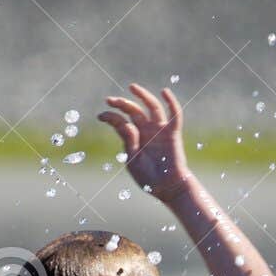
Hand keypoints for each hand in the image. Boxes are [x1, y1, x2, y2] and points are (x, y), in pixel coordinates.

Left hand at [98, 84, 189, 201]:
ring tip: (132, 87)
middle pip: (135, 111)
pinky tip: (164, 92)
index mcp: (135, 138)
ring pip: (152, 107)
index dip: (111, 117)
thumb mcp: (133, 160)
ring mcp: (159, 130)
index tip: (100, 116)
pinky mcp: (172, 133)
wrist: (167, 187)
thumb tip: (126, 124)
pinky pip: (174, 115)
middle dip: (122, 104)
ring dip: (143, 96)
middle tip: (110, 100)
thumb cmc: (148, 178)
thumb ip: (129, 141)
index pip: (122, 122)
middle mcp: (147, 130)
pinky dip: (171, 102)